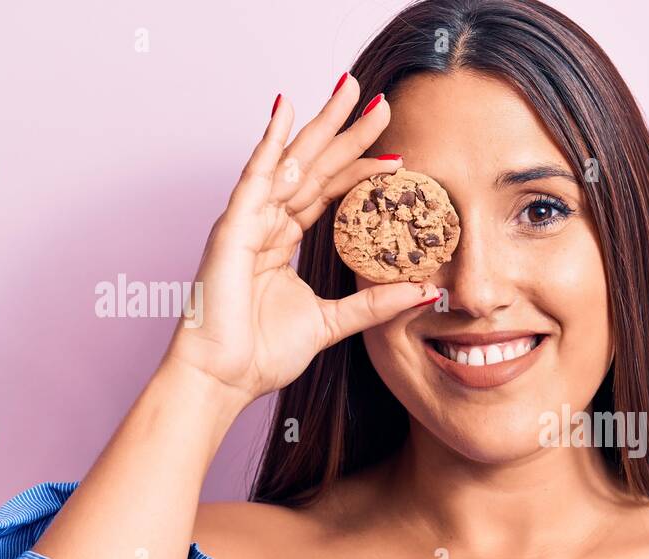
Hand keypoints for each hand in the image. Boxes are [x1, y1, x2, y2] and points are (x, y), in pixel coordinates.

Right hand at [161, 77, 439, 405]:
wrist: (223, 378)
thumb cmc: (262, 353)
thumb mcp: (333, 323)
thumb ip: (375, 304)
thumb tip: (425, 291)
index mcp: (284, 241)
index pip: (330, 192)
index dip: (361, 169)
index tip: (398, 155)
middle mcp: (267, 222)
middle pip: (315, 165)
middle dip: (347, 131)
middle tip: (379, 99)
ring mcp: (248, 220)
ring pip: (293, 161)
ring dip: (322, 125)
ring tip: (348, 90)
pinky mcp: (232, 227)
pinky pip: (256, 176)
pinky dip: (270, 142)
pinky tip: (285, 110)